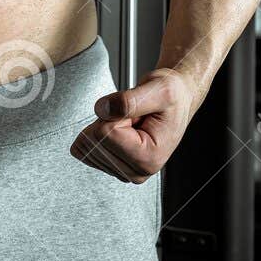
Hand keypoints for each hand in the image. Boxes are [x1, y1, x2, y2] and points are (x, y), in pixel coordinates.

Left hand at [69, 67, 195, 182]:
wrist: (176, 101)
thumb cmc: (172, 98)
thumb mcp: (158, 90)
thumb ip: (128, 100)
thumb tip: (102, 109)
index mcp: (149, 157)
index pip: (106, 133)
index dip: (115, 112)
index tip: (135, 111)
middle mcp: (137, 170)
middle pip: (94, 141)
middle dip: (107, 120)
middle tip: (132, 115)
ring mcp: (124, 170)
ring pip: (87, 145)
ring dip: (104, 125)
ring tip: (129, 121)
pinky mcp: (113, 166)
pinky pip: (84, 149)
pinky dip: (97, 132)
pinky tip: (119, 129)